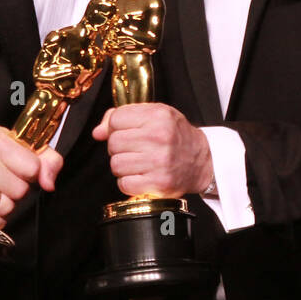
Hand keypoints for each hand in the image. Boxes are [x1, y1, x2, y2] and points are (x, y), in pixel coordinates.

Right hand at [0, 125, 62, 230]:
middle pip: (20, 190)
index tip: (19, 168)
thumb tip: (49, 183)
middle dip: (16, 189)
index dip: (30, 172)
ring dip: (4, 205)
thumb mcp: (18, 146)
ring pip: (6, 208)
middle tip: (3, 180)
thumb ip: (46, 159)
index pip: (32, 167)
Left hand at [92, 103, 212, 197]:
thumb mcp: (156, 115)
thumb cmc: (176, 136)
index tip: (127, 132)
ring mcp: (159, 162)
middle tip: (133, 149)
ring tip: (138, 162)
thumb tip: (98, 132)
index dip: (116, 127)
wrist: (202, 161)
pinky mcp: (158, 184)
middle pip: (113, 143)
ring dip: (123, 165)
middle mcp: (159, 138)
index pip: (115, 119)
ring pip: (116, 164)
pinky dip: (128, 182)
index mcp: (158, 116)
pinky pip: (124, 184)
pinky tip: (141, 175)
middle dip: (119, 147)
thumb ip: (124, 116)